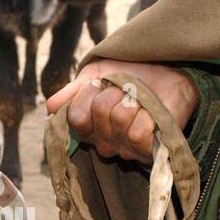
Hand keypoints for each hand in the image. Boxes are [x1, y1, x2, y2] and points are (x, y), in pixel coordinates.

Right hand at [45, 60, 199, 162]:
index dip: (88, 96)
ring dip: (132, 99)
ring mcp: (128, 148)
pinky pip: (138, 133)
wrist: (168, 69)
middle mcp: (106, 143)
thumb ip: (70, 93)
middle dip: (113, 91)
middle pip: (98, 114)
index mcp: (89, 128)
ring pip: (119, 120)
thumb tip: (50, 108)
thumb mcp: (94, 76)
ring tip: (140, 98)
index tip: (99, 84)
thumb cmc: (130, 74)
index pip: (76, 118)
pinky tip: (152, 111)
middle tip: (124, 89)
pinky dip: (147, 113)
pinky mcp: (151, 150)